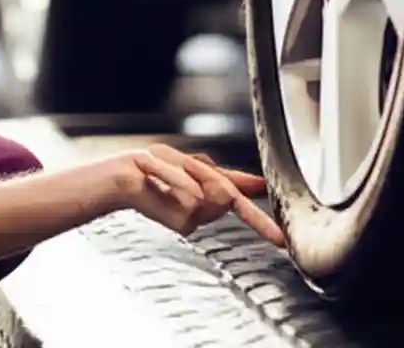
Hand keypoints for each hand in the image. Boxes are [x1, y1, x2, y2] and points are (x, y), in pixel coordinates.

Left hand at [116, 145, 285, 245]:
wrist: (123, 176)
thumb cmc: (152, 166)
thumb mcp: (193, 164)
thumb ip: (225, 175)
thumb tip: (257, 182)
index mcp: (209, 193)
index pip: (242, 206)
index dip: (262, 222)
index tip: (280, 238)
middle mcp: (204, 211)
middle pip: (229, 194)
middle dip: (212, 174)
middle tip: (187, 164)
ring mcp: (194, 220)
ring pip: (215, 196)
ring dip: (195, 175)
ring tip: (170, 172)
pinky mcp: (184, 223)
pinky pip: (197, 198)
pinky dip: (181, 182)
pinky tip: (162, 182)